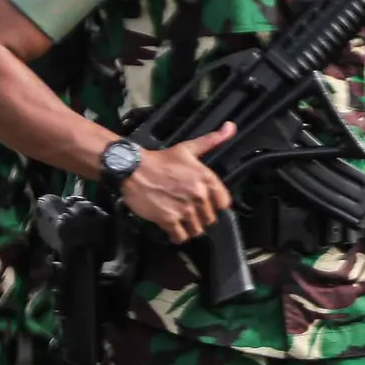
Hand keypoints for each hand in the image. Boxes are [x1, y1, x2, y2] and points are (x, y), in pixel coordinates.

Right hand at [117, 123, 236, 243]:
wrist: (134, 169)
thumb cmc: (160, 160)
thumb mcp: (189, 148)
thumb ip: (213, 140)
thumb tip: (231, 127)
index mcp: (206, 178)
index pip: (224, 203)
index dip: (216, 205)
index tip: (207, 204)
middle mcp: (198, 195)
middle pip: (210, 219)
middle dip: (201, 216)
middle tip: (190, 212)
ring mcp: (184, 209)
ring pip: (197, 229)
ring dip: (190, 227)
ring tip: (182, 220)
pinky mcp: (169, 220)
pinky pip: (181, 236)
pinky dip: (178, 235)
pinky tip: (174, 229)